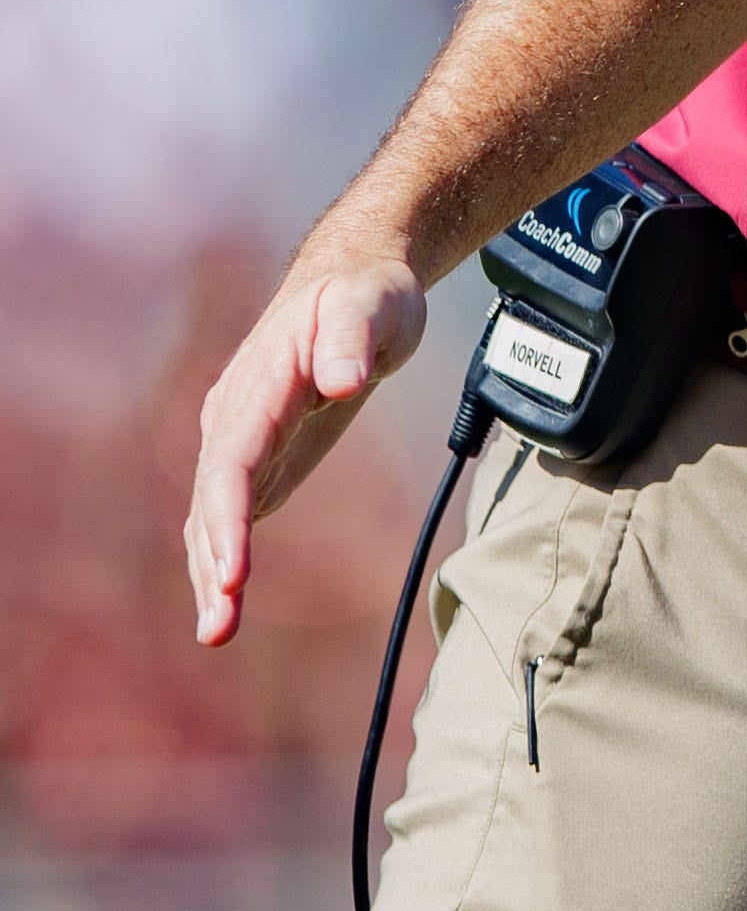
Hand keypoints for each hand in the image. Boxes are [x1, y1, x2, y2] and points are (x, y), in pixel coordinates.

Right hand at [185, 247, 427, 647]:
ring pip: (213, 513)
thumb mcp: (372, 304)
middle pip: (215, 499)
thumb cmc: (365, 293)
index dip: (230, 518)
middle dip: (212, 562)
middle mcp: (235, 415)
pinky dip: (222, 555)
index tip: (233, 570)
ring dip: (210, 571)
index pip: (234, 459)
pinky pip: (231, 510)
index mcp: (258, 384)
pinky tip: (224, 599)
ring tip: (218, 630)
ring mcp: (241, 436)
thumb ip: (354, 338)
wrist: (352, 280)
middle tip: (220, 624)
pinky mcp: (259, 452)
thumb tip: (342, 382)